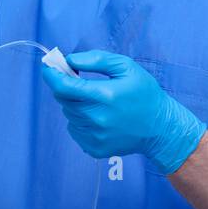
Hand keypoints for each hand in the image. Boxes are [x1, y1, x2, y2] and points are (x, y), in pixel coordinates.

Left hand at [40, 50, 205, 174]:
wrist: (160, 128)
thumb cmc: (144, 94)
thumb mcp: (126, 67)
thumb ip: (96, 60)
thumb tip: (70, 60)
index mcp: (105, 95)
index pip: (64, 86)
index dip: (51, 75)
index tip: (48, 67)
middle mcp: (98, 118)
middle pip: (64, 100)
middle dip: (68, 88)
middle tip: (81, 82)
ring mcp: (96, 136)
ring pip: (69, 115)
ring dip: (76, 104)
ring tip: (97, 102)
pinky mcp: (95, 148)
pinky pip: (75, 130)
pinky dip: (81, 121)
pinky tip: (99, 117)